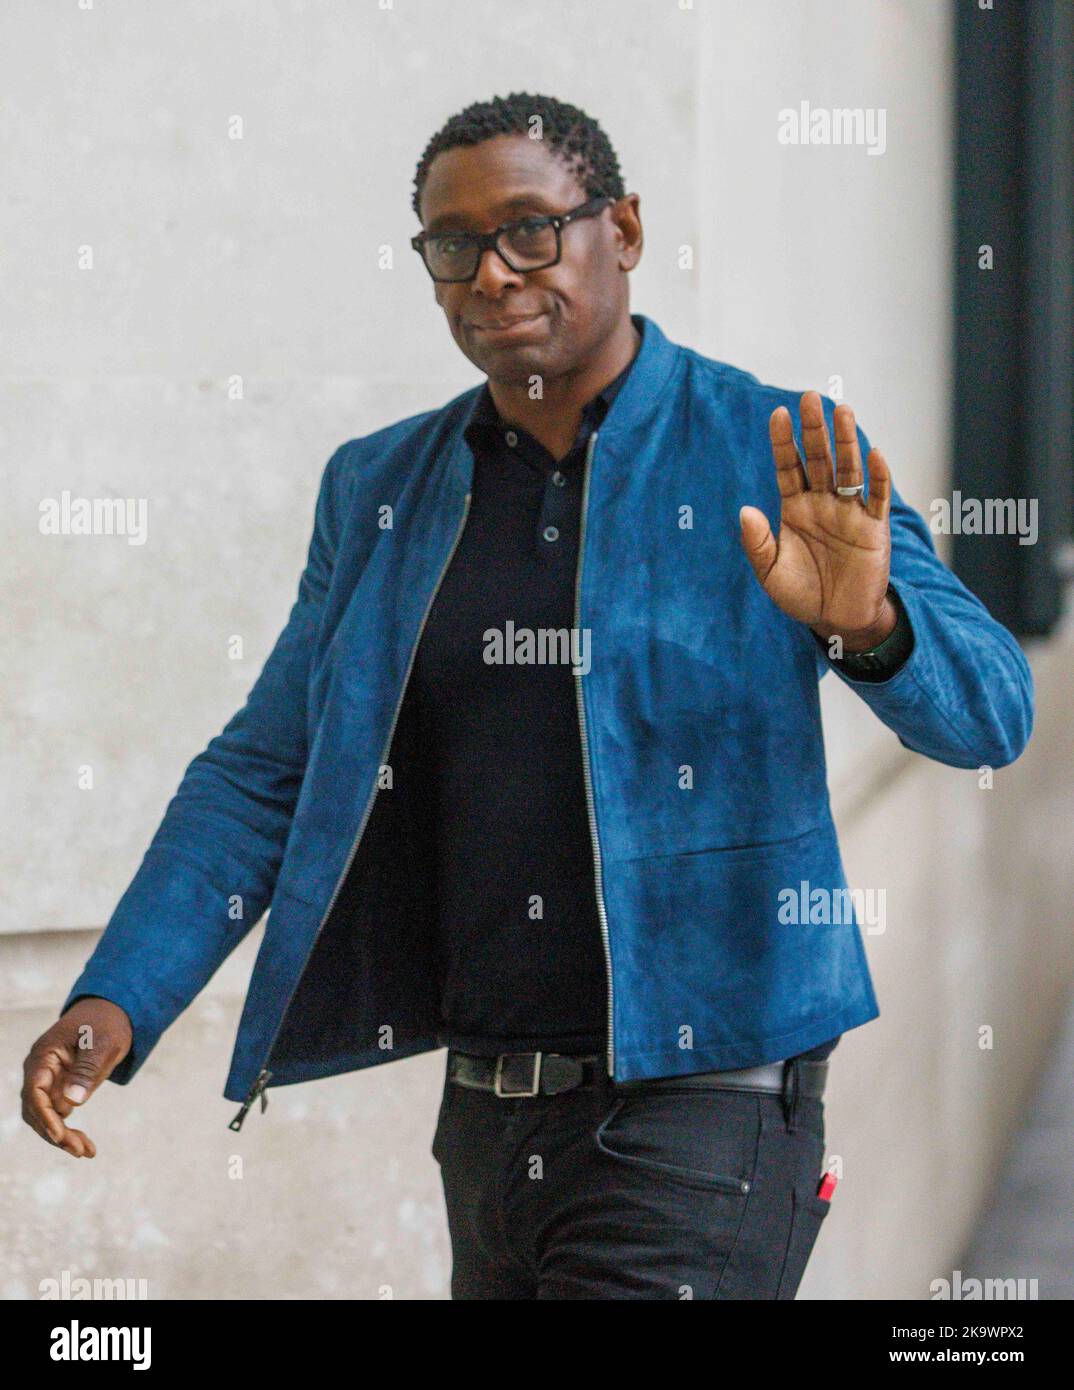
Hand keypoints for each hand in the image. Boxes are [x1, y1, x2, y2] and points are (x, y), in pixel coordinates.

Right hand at [21, 998, 131, 1157]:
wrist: (112, 1013)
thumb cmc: (106, 1024)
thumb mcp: (103, 1043)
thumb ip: (87, 1070)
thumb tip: (71, 1103)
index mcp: (44, 1055)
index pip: (34, 1091)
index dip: (45, 1115)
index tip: (59, 1135)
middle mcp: (40, 1070)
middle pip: (36, 1109)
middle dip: (54, 1133)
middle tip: (80, 1150)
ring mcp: (48, 1081)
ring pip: (45, 1117)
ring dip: (62, 1137)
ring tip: (87, 1151)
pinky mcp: (59, 1089)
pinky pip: (58, 1115)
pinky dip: (69, 1131)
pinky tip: (85, 1145)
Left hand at [739, 393, 895, 651]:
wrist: (835, 619)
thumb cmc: (800, 595)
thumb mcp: (770, 572)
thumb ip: (757, 542)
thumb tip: (745, 510)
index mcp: (795, 508)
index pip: (788, 466)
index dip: (784, 441)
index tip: (778, 414)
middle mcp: (822, 503)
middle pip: (819, 458)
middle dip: (815, 430)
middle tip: (810, 398)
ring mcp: (850, 512)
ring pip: (848, 470)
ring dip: (847, 442)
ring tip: (843, 411)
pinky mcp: (874, 528)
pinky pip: (878, 498)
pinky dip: (880, 477)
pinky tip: (875, 454)